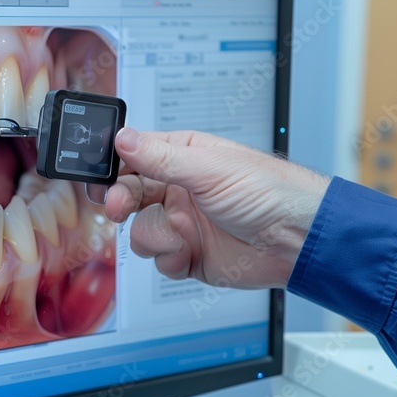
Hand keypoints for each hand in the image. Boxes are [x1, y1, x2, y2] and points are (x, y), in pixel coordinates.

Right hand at [105, 128, 329, 287]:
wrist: (298, 241)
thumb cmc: (269, 191)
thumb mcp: (209, 168)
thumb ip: (160, 156)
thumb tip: (122, 137)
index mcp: (182, 156)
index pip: (132, 155)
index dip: (111, 166)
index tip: (98, 176)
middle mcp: (178, 188)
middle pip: (127, 193)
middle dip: (119, 201)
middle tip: (118, 207)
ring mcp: (182, 222)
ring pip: (139, 230)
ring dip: (155, 235)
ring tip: (179, 234)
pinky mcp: (188, 255)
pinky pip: (158, 259)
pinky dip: (170, 258)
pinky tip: (190, 252)